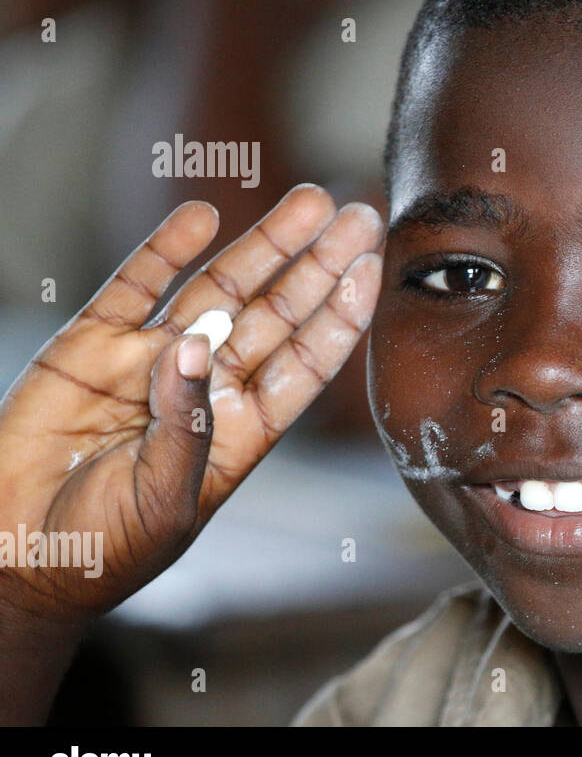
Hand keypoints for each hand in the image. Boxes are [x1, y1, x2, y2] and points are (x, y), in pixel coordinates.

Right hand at [0, 184, 381, 632]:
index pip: (305, 362)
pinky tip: (203, 215)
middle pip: (276, 312)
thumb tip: (192, 345)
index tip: (372, 268)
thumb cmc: (103, 547)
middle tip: (360, 215)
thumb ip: (183, 425)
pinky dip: (167, 248)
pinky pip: (136, 285)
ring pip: (219, 288)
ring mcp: (151, 358)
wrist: (13, 555)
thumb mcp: (162, 501)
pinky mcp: (91, 344)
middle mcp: (206, 385)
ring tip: (311, 201)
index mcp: (241, 429)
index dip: (340, 315)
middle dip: (318, 263)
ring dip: (265, 244)